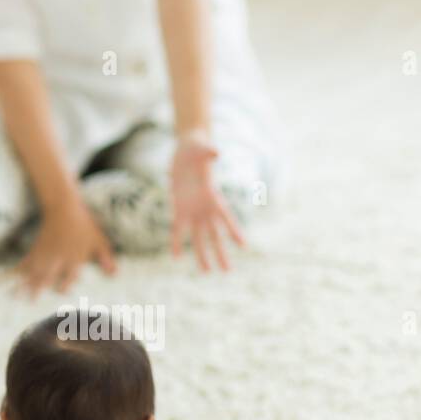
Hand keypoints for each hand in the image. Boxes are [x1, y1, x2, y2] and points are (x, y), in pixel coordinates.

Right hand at [4, 197, 116, 296]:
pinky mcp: (34, 252)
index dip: (66, 281)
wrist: (64, 206)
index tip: (61, 290)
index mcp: (74, 257)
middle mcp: (57, 258)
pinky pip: (21, 264)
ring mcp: (43, 255)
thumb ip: (106, 258)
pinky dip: (11, 273)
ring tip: (12, 296)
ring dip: (22, 284)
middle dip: (38, 286)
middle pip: (47, 274)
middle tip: (30, 300)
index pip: (70, 273)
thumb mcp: (99, 241)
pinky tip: (0, 281)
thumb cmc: (84, 226)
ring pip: (31, 272)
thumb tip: (115, 274)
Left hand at [170, 135, 245, 270]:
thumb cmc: (197, 148)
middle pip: (214, 234)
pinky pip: (177, 229)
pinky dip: (177, 241)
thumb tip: (216, 153)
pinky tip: (176, 256)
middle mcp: (205, 207)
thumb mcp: (202, 148)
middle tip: (227, 271)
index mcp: (212, 195)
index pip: (226, 217)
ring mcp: (192, 210)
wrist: (186, 150)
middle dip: (220, 252)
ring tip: (206, 272)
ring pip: (198, 237)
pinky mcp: (179, 208)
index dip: (234, 230)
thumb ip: (209, 152)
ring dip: (202, 254)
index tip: (243, 245)